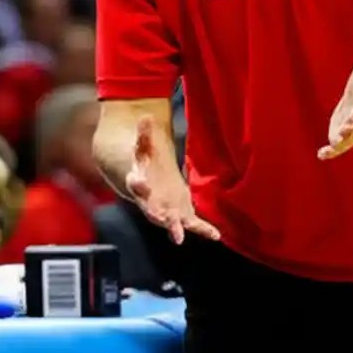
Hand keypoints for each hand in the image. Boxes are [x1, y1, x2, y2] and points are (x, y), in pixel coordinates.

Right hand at [125, 115, 219, 244]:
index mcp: (139, 183)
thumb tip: (146, 116)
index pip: (136, 183)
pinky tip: (215, 235)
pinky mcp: (182, 215)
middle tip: (160, 218)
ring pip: (170, 222)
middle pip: (151, 209)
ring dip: (174, 228)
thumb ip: (144, 135)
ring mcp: (166, 211)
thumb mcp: (144, 148)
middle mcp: (150, 202)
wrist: (151, 183)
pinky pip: (192, 224)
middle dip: (156, 214)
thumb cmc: (147, 164)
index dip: (137, 182)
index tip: (137, 181)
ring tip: (178, 237)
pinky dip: (203, 230)